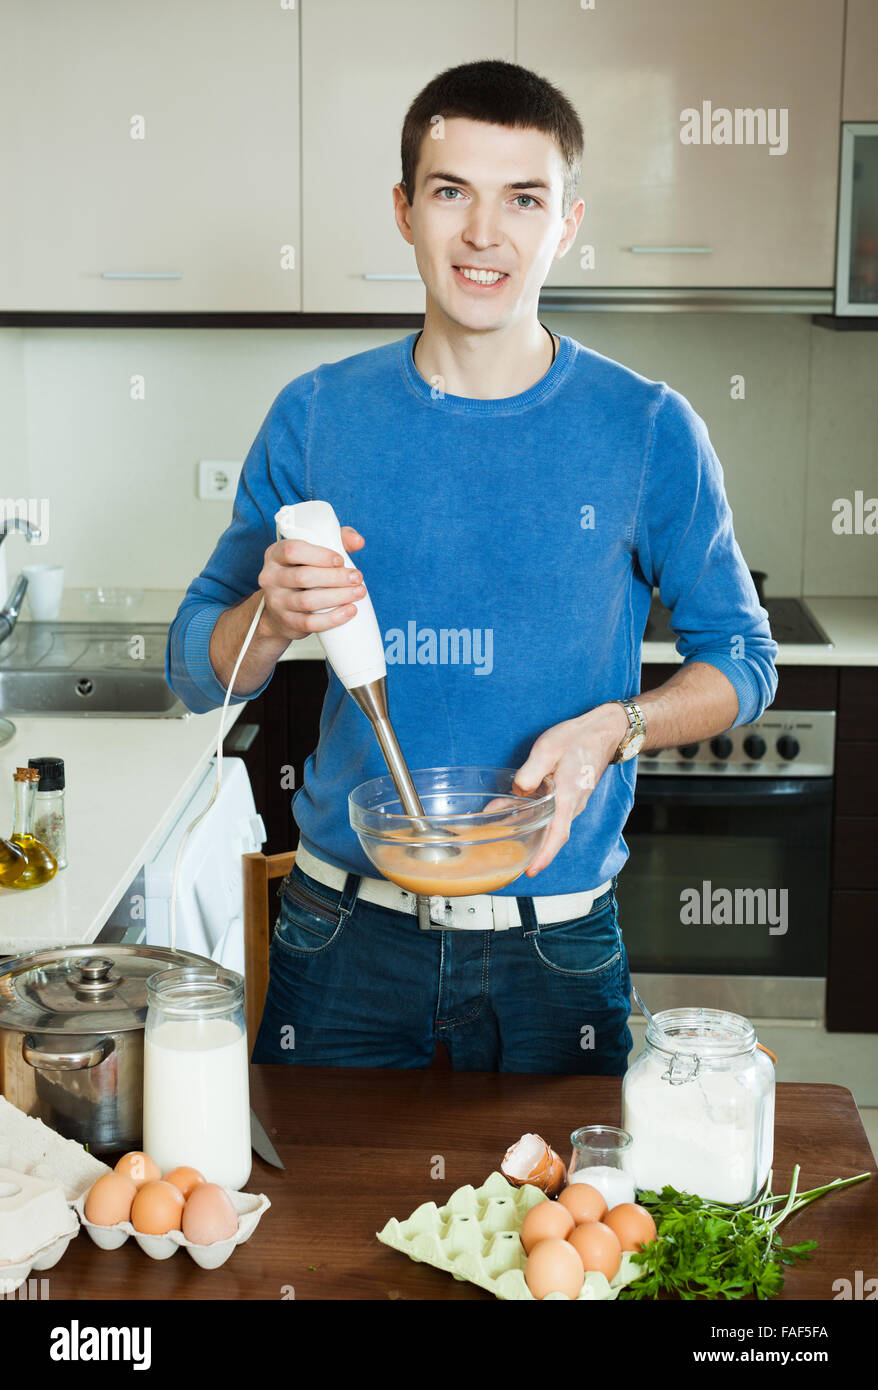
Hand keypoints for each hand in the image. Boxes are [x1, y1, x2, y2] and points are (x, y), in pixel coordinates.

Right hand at [257, 525, 366, 641]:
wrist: (279, 612)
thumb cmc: (301, 576)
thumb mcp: (312, 554)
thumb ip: (336, 541)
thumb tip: (358, 541)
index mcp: (275, 555)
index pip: (292, 551)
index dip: (320, 555)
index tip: (340, 560)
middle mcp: (271, 577)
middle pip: (303, 577)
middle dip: (335, 577)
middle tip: (357, 577)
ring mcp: (277, 602)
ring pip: (308, 601)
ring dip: (338, 596)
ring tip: (358, 592)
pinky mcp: (287, 622)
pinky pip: (311, 623)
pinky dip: (333, 618)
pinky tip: (349, 611)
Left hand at [510, 704, 628, 877]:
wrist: (603, 732)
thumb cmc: (576, 739)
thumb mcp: (548, 749)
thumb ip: (531, 772)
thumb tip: (518, 791)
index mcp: (567, 797)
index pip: (557, 835)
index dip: (544, 856)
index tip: (531, 871)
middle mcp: (574, 805)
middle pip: (554, 836)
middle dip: (535, 851)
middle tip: (514, 860)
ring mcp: (575, 802)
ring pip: (554, 825)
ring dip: (536, 833)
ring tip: (510, 834)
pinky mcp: (573, 797)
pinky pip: (557, 815)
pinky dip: (541, 820)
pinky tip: (523, 812)